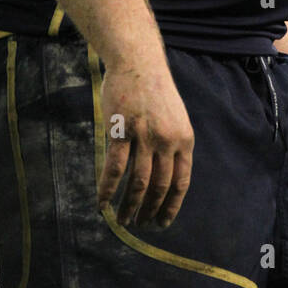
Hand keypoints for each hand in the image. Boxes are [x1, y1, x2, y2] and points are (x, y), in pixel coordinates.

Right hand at [97, 60, 194, 229]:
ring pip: (138, 182)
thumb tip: (165, 176)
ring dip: (130, 206)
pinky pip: (115, 168)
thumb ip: (172, 144)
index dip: (171, 206)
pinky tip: (102, 202)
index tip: (162, 223)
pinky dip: (108, 188)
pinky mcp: (121, 131)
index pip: (181, 182)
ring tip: (123, 221)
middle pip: (159, 186)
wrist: (138, 62)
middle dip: (149, 210)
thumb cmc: (155, 90)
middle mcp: (167, 140)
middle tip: (140, 225)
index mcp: (184, 139)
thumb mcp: (175, 118)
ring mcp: (144, 136)